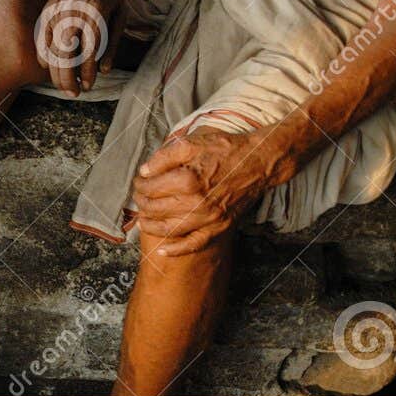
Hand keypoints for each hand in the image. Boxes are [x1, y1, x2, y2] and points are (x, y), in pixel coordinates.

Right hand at [36, 0, 122, 95]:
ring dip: (55, 70)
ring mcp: (58, 12)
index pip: (88, 53)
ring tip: (60, 86)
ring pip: (52, 48)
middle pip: (66, 55)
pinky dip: (42, 52)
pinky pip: (41, 35)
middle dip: (68, 78)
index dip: (87, 73)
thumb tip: (104, 69)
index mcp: (95, 17)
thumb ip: (113, 43)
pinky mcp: (49, 9)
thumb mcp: (120, 14)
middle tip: (73, 94)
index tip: (89, 86)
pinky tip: (45, 66)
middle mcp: (74, 15)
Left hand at [133, 128, 277, 254]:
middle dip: (142, 203)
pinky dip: (176, 250)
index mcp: (187, 180)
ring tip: (142, 220)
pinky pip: (195, 244)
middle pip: (156, 208)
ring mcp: (209, 218)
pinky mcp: (220, 227)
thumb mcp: (190, 144)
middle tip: (139, 197)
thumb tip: (144, 172)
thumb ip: (163, 157)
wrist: (257, 162)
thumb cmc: (224, 150)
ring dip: (151, 226)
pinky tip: (162, 251)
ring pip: (169, 229)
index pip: (150, 188)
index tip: (139, 181)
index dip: (139, 184)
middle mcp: (197, 202)